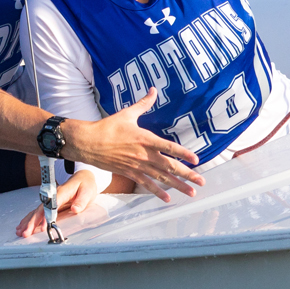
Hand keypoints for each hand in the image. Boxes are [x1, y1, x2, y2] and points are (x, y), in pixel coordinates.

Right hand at [16, 170, 104, 237]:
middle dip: (32, 222)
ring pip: (36, 212)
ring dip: (28, 222)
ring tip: (20, 232)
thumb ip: (81, 201)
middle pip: (40, 210)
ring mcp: (49, 200)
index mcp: (61, 193)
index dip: (46, 217)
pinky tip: (23, 225)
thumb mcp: (87, 191)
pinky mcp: (49, 204)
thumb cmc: (85, 184)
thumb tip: (76, 209)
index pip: (52, 206)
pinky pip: (37, 212)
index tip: (43, 227)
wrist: (83, 177)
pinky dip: (29, 219)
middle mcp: (53, 196)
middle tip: (26, 233)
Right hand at [60, 90, 203, 198]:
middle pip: (170, 166)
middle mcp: (144, 154)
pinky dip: (157, 192)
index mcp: (146, 138)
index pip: (169, 147)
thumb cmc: (108, 127)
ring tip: (191, 193)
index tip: (197, 160)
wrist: (88, 142)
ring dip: (177, 186)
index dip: (184, 154)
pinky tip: (168, 199)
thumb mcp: (128, 113)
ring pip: (161, 178)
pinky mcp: (129, 173)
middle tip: (201, 182)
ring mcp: (137, 166)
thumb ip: (144, 103)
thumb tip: (153, 90)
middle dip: (187, 174)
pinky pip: (146, 184)